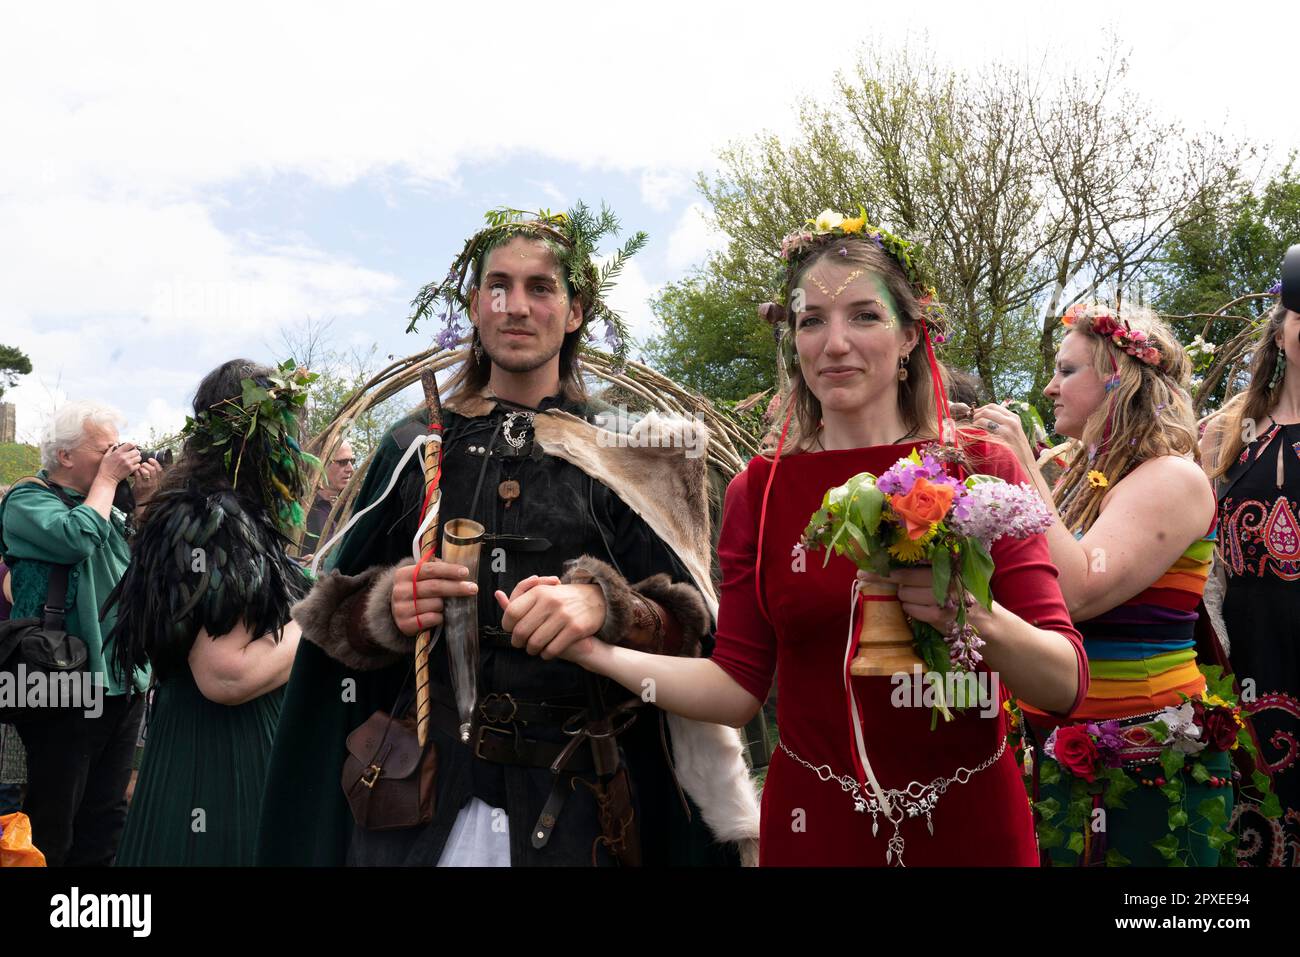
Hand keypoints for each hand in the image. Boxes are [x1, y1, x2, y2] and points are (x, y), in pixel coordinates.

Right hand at [97, 442, 141, 483]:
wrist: (107, 478)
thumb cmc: (105, 467)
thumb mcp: (106, 456)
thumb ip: (111, 449)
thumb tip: (116, 444)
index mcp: (118, 452)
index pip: (130, 444)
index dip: (134, 444)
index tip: (134, 445)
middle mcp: (124, 457)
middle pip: (137, 451)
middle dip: (136, 452)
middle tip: (133, 455)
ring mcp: (128, 463)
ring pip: (139, 458)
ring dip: (137, 459)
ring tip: (133, 460)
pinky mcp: (131, 469)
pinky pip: (138, 465)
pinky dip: (137, 465)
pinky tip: (132, 466)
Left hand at [132, 457, 163, 505]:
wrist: (140, 502)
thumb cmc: (145, 491)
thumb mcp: (152, 484)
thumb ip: (153, 476)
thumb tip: (149, 464)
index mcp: (158, 481)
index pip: (160, 470)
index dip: (155, 463)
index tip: (150, 459)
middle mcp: (154, 483)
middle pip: (153, 470)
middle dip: (147, 464)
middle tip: (142, 464)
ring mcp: (147, 485)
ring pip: (146, 472)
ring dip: (141, 467)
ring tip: (138, 468)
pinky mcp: (139, 486)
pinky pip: (138, 475)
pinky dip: (135, 471)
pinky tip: (134, 471)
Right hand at [391, 560, 477, 635]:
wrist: (395, 612)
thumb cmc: (414, 590)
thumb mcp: (419, 577)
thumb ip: (436, 569)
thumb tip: (460, 568)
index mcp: (404, 574)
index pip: (430, 569)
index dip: (449, 570)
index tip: (465, 572)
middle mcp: (401, 591)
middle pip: (434, 587)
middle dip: (456, 587)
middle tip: (473, 588)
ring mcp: (401, 608)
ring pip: (435, 604)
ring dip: (446, 605)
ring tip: (447, 604)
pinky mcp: (405, 624)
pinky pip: (432, 619)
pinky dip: (440, 617)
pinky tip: (440, 615)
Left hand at [494, 577, 605, 660]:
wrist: (597, 601)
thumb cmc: (564, 599)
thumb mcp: (544, 592)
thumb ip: (521, 597)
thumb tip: (498, 596)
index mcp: (539, 592)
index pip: (511, 612)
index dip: (507, 625)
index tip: (511, 630)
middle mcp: (550, 602)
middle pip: (521, 631)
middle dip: (518, 642)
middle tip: (521, 643)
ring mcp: (563, 615)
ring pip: (535, 643)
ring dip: (532, 650)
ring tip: (534, 648)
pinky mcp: (575, 629)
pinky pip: (552, 650)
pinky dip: (546, 654)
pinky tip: (548, 651)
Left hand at [857, 567, 984, 633]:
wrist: (984, 620)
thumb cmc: (960, 593)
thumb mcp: (948, 574)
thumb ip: (924, 567)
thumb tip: (887, 566)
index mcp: (947, 562)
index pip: (909, 561)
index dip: (884, 567)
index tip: (862, 571)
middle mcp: (945, 576)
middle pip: (902, 578)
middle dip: (894, 583)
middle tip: (897, 586)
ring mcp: (943, 596)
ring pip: (905, 595)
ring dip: (907, 599)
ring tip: (923, 600)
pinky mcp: (940, 615)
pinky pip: (912, 611)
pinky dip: (913, 611)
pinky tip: (926, 610)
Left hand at [973, 402, 1033, 464]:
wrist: (1027, 466)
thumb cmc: (1018, 452)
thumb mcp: (1013, 433)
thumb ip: (1002, 424)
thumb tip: (984, 418)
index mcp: (1014, 418)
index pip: (993, 406)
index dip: (980, 409)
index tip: (974, 416)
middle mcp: (1011, 421)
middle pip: (987, 410)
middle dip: (976, 415)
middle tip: (971, 423)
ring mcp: (1007, 428)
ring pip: (984, 417)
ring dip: (975, 422)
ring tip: (972, 428)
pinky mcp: (1002, 437)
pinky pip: (984, 428)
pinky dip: (976, 429)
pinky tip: (975, 435)